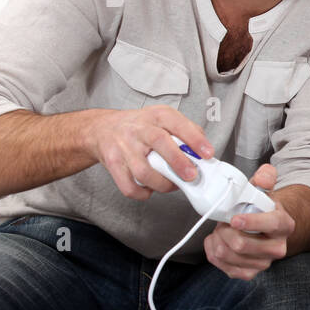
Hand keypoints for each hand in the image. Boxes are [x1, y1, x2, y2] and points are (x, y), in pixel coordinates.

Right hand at [86, 106, 214, 199]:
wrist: (101, 129)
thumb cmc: (139, 126)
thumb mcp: (162, 118)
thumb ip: (186, 131)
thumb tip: (204, 151)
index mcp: (156, 116)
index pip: (178, 124)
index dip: (194, 140)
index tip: (208, 154)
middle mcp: (139, 129)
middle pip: (159, 142)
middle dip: (178, 162)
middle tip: (191, 176)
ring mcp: (123, 146)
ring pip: (143, 171)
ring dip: (162, 184)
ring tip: (172, 185)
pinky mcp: (112, 163)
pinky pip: (128, 186)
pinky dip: (143, 193)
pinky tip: (150, 189)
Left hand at [203, 164, 294, 279]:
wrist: (263, 228)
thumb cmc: (260, 209)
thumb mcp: (263, 190)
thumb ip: (265, 178)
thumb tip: (264, 176)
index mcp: (284, 225)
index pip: (270, 225)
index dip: (251, 223)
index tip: (234, 219)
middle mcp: (277, 248)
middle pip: (242, 244)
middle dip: (224, 231)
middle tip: (223, 221)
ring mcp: (264, 263)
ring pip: (228, 255)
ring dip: (217, 240)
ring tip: (221, 230)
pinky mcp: (250, 273)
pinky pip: (224, 267)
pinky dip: (213, 253)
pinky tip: (217, 242)